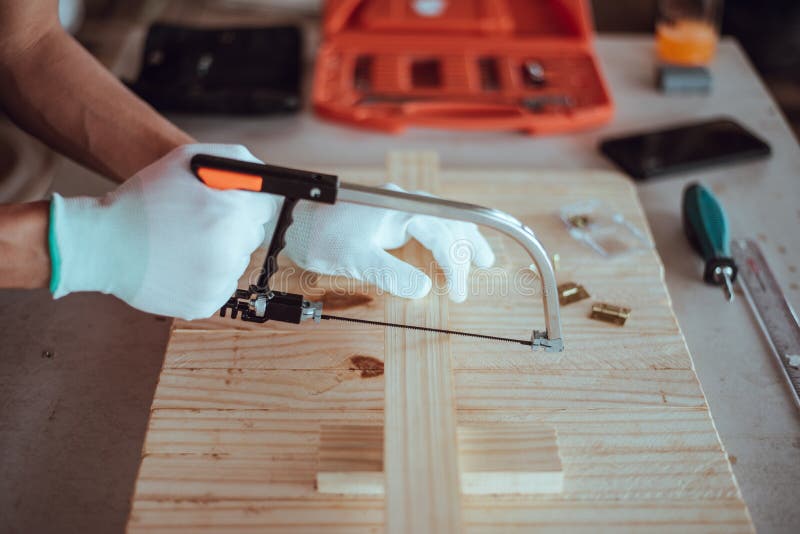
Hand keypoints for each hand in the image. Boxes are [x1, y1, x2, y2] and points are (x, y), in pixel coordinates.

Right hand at [49, 144, 279, 318]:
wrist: (102, 244)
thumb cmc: (144, 200)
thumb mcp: (187, 160)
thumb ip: (236, 161)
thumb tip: (265, 176)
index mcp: (229, 213)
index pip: (266, 207)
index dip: (243, 202)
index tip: (224, 203)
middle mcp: (229, 249)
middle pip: (253, 234)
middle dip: (232, 226)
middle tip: (196, 223)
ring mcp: (218, 280)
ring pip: (237, 261)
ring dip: (219, 252)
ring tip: (182, 244)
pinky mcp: (206, 303)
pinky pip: (223, 284)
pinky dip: (207, 276)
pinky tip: (180, 264)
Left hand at [284, 184, 494, 302]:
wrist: (289, 219)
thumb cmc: (318, 235)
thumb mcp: (356, 260)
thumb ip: (391, 274)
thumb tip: (423, 290)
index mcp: (399, 207)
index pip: (441, 233)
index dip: (454, 264)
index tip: (458, 292)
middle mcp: (402, 201)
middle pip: (449, 220)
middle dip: (467, 247)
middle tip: (477, 275)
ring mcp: (395, 205)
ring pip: (441, 218)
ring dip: (460, 238)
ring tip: (481, 258)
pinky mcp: (386, 214)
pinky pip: (425, 222)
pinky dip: (442, 237)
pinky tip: (445, 251)